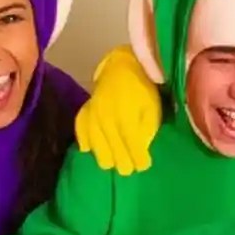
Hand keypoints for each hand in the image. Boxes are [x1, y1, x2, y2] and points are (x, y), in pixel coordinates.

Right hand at [73, 46, 162, 175]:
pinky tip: (87, 149)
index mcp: (126, 116)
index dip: (138, 158)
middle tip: (128, 169)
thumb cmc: (144, 89)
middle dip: (122, 161)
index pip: (131, 145)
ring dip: (104, 155)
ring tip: (111, 164)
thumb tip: (141, 148)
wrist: (124, 65)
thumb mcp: (153, 109)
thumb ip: (147, 129)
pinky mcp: (85, 109)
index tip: (144, 167)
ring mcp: (93, 113)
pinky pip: (81, 126)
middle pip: (112, 148)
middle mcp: (107, 117)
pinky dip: (84, 138)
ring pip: (96, 142)